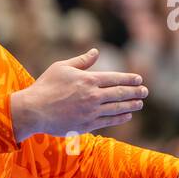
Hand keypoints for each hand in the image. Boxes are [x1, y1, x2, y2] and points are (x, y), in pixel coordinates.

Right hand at [10, 48, 146, 140]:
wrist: (33, 110)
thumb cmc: (45, 86)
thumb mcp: (61, 67)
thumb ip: (81, 61)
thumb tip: (96, 52)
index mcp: (88, 80)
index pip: (115, 79)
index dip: (129, 79)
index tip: (139, 79)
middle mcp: (92, 96)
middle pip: (120, 93)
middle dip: (135, 92)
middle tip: (145, 91)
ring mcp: (90, 112)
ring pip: (117, 108)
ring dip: (131, 106)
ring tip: (139, 104)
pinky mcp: (86, 125)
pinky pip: (108, 121)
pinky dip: (120, 118)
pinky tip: (127, 115)